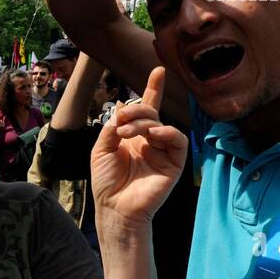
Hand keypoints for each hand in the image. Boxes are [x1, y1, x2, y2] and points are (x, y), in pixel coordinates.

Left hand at [90, 67, 186, 224]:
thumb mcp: (102, 149)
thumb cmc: (106, 182)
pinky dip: (167, 132)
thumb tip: (121, 104)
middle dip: (136, 109)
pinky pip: (177, 141)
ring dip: (144, 122)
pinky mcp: (174, 163)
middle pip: (151, 113)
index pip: (145, 109)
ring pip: (161, 124)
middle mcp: (149, 141)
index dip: (152, 90)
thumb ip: (112, 127)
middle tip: (121, 120)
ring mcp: (163, 151)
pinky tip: (153, 134)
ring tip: (127, 133)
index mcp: (133, 137)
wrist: (114, 207)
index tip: (158, 70)